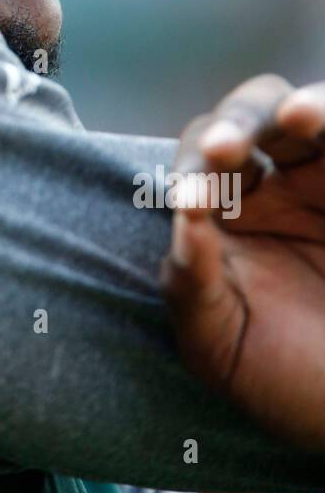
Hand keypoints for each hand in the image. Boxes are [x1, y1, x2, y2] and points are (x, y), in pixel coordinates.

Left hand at [159, 74, 324, 455]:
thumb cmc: (284, 385)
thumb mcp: (219, 347)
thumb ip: (189, 283)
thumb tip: (181, 215)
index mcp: (227, 215)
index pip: (202, 161)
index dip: (195, 166)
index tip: (193, 198)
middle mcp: (279, 188)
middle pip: (252, 117)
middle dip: (238, 122)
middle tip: (230, 150)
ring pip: (313, 116)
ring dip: (302, 107)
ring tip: (298, 117)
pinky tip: (317, 124)